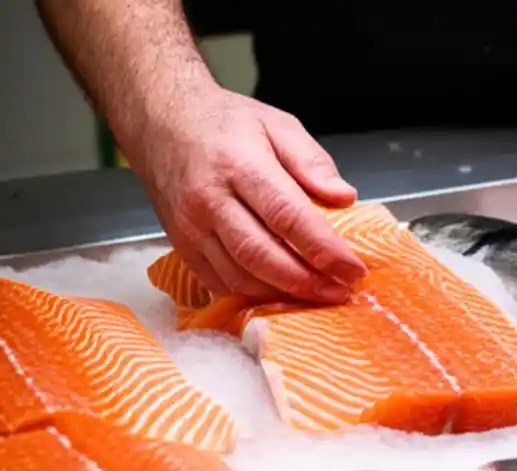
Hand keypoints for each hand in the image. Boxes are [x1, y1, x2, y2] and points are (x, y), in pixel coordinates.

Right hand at [128, 86, 367, 302]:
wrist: (160, 124)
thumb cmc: (224, 124)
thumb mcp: (277, 124)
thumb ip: (312, 162)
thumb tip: (344, 198)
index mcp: (239, 165)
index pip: (288, 216)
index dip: (324, 249)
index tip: (353, 269)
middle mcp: (210, 200)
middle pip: (261, 254)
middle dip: (306, 281)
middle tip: (341, 291)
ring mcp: (191, 228)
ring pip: (239, 277)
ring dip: (282, 294)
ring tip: (319, 296)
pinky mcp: (181, 247)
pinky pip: (219, 283)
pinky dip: (253, 296)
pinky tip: (282, 294)